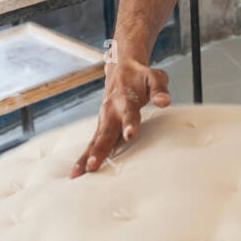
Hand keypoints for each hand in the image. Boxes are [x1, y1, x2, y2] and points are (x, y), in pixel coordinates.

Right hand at [69, 57, 170, 175]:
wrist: (122, 67)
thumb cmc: (141, 76)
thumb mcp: (155, 77)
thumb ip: (159, 90)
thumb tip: (164, 101)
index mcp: (126, 99)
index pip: (129, 113)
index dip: (129, 124)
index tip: (130, 135)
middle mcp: (111, 110)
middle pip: (106, 132)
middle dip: (99, 149)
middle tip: (92, 165)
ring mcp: (103, 119)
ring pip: (94, 140)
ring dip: (86, 156)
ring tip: (78, 173)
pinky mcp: (101, 125)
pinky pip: (91, 142)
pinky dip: (83, 156)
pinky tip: (76, 172)